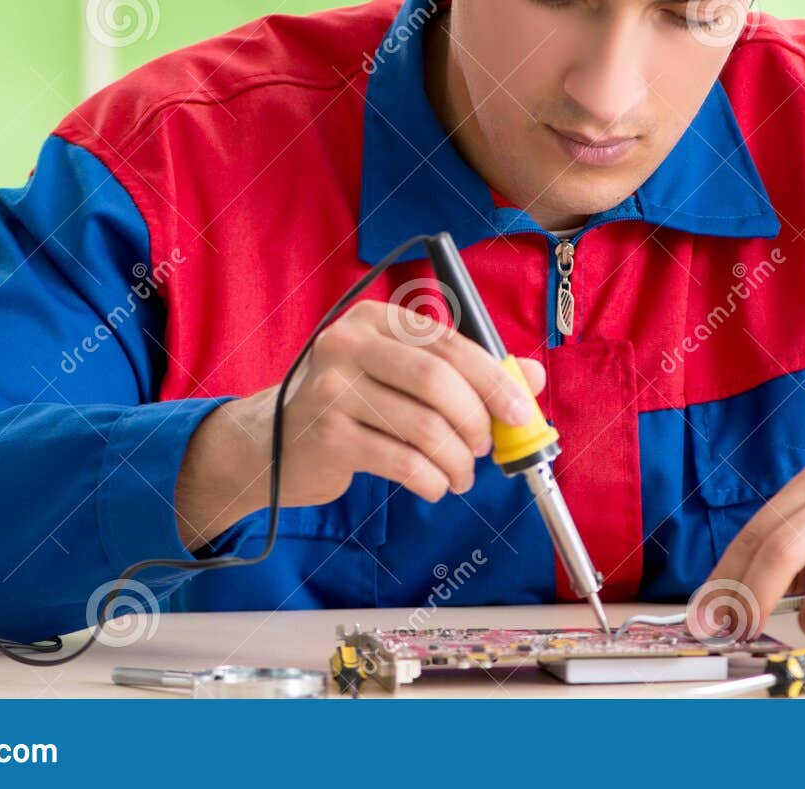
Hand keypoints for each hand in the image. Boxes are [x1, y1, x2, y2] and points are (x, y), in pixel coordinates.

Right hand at [175, 298, 544, 547]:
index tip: (521, 411)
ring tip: (462, 474)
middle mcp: (347, 345)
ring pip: (424, 427)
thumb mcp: (404, 376)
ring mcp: (332, 390)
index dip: (494, 379)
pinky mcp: (326, 436)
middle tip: (487, 447)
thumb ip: (467, 371)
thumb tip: (532, 376)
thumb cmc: (352, 404)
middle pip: (437, 381)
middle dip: (476, 420)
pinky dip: (432, 480)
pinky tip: (436, 485)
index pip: (449, 343)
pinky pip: (402, 462)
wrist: (272, 442)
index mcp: (375, 319)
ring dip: (458, 460)